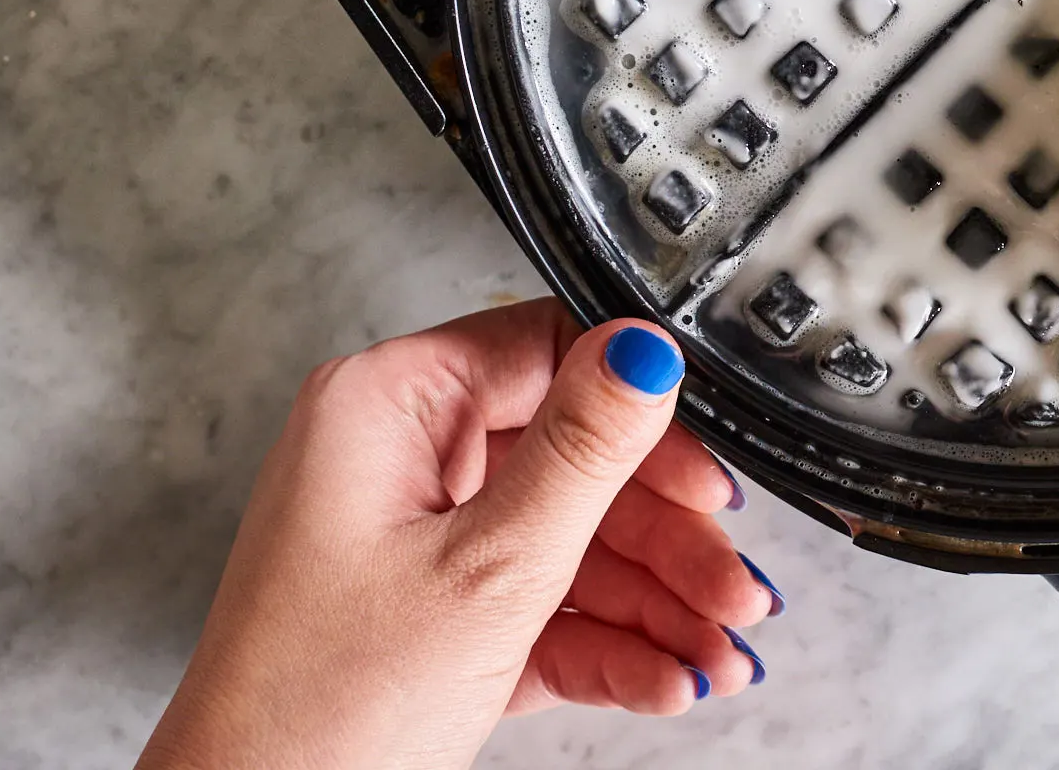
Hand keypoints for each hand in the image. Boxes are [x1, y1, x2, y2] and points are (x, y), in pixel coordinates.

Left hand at [138, 300, 781, 769]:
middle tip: (735, 588)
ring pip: (568, 542)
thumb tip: (642, 348)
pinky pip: (538, 604)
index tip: (710, 478)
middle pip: (573, 460)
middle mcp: (394, 458)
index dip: (643, 418)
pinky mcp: (429, 613)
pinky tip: (666, 678)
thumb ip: (581, 453)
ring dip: (655, 602)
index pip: (549, 355)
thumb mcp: (490, 569)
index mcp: (386, 407)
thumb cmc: (323, 710)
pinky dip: (608, 643)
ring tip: (720, 651)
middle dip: (667, 539)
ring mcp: (410, 539)